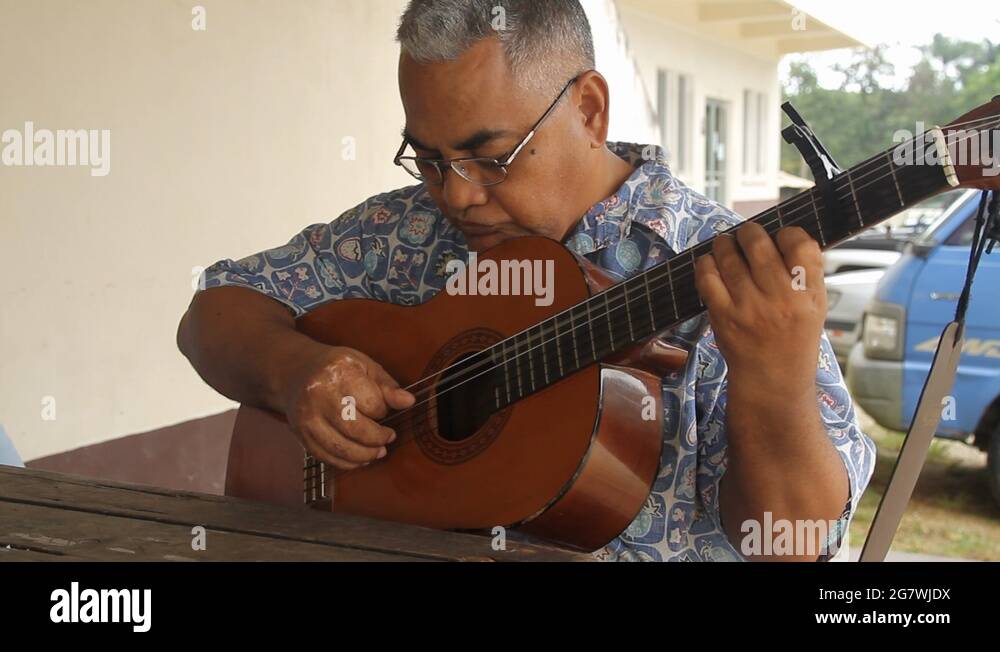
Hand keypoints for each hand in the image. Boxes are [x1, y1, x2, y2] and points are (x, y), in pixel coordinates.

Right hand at [279, 344, 415, 470]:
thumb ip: (387, 385)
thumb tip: (409, 402)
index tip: (384, 410)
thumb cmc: (336, 368)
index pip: (371, 403)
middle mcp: (319, 396)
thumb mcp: (364, 366)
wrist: (295, 371)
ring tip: (378, 451)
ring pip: (341, 448)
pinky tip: (360, 458)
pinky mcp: (300, 434)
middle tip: (389, 437)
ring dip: (365, 455)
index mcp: (339, 374)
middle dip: (378, 438)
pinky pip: (326, 457)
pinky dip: (347, 462)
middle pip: (356, 429)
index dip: (383, 411)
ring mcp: (307, 418)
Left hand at [694, 223, 825, 393]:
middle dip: (749, 232)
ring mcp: (748, 306)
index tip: (780, 237)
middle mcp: (779, 297)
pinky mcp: (722, 315)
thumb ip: (806, 272)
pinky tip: (711, 264)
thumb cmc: (794, 339)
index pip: (800, 244)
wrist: (772, 380)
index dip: (787, 233)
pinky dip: (706, 263)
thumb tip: (784, 235)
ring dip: (725, 244)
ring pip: (728, 255)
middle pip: (758, 244)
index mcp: (807, 293)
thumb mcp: (816, 306)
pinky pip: (707, 276)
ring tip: (726, 244)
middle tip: (746, 235)